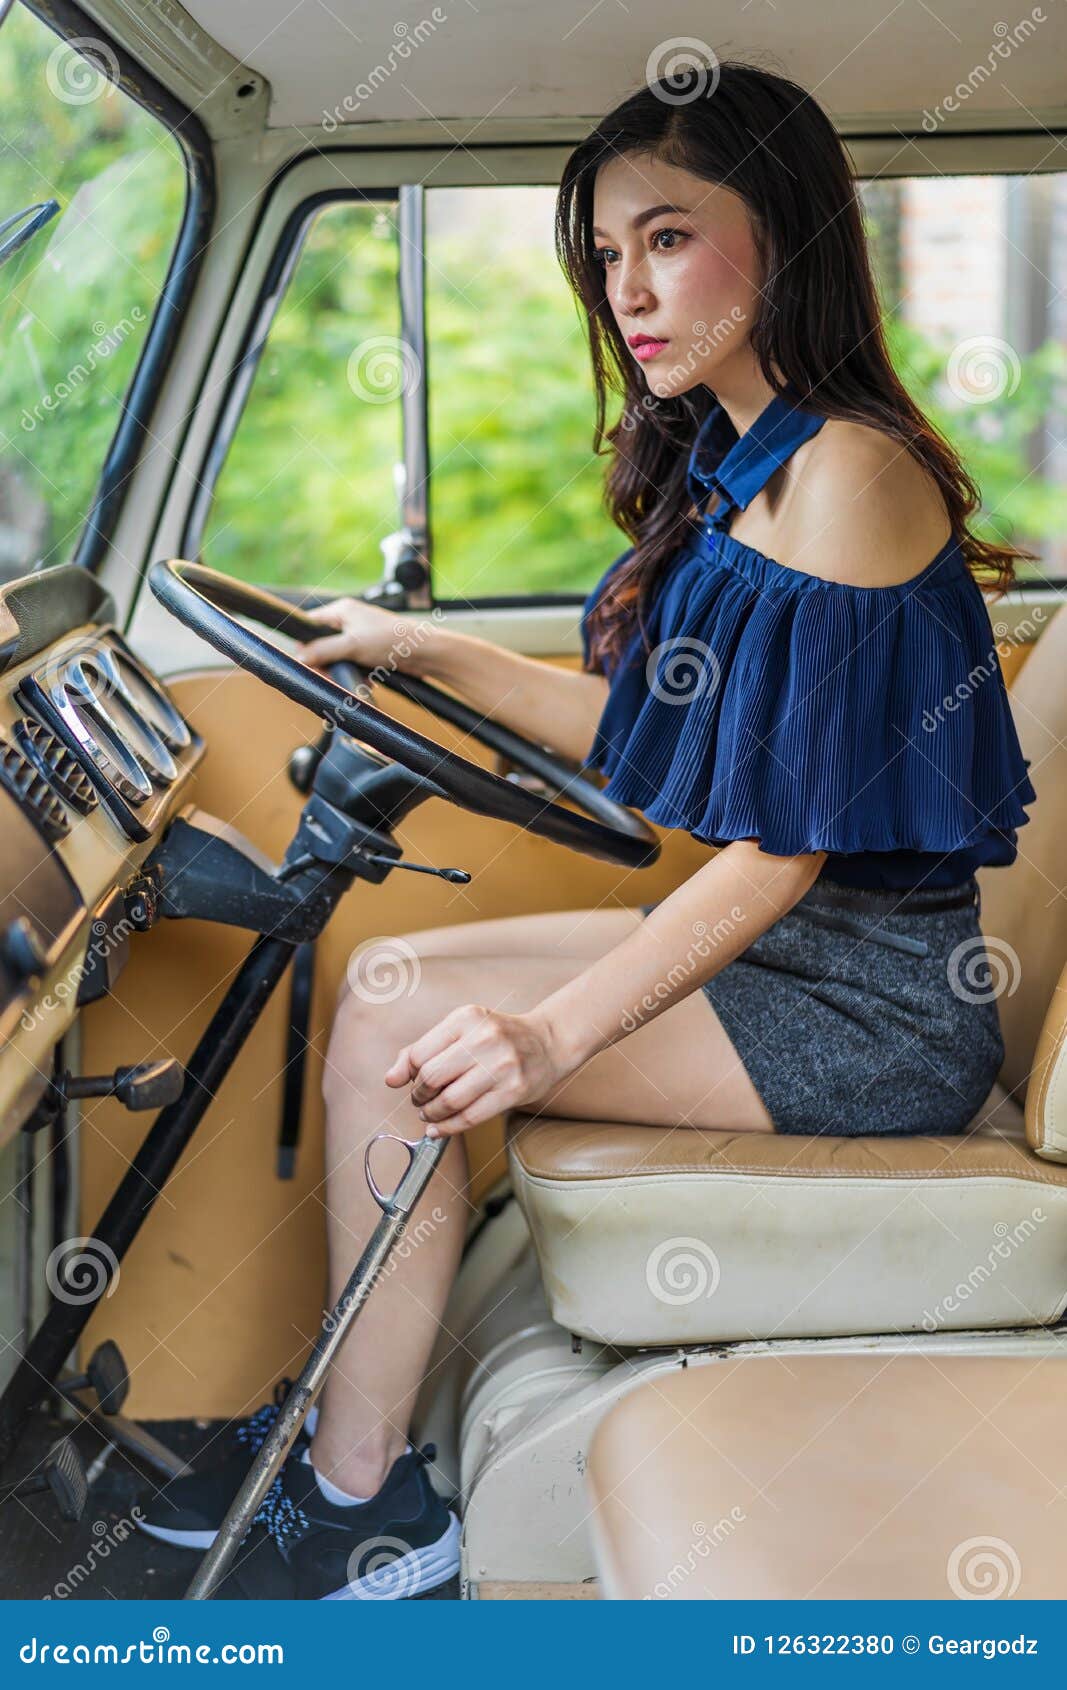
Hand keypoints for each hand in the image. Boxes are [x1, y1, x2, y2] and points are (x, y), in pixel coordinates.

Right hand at [294, 597, 438, 677]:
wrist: (424, 653)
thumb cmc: (391, 640)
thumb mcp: (351, 646)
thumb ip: (322, 650)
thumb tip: (299, 657)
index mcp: (341, 610)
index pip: (310, 624)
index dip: (305, 644)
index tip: (307, 663)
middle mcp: (349, 620)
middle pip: (322, 644)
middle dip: (327, 664)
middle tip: (331, 677)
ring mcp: (359, 635)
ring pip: (338, 657)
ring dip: (343, 671)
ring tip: (353, 679)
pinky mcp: (369, 650)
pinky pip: (353, 663)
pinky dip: (357, 673)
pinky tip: (365, 682)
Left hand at [384, 1004, 570, 1136]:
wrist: (547, 1043)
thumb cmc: (496, 1038)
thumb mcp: (461, 1030)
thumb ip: (422, 1050)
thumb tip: (391, 1079)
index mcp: (466, 1018)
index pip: (420, 1054)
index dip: (409, 1075)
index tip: (410, 1083)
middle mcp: (485, 1038)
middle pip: (432, 1078)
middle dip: (419, 1096)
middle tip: (420, 1101)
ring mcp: (502, 1065)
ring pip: (449, 1101)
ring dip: (431, 1114)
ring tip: (430, 1114)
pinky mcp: (514, 1091)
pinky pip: (470, 1117)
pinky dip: (447, 1127)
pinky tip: (440, 1127)